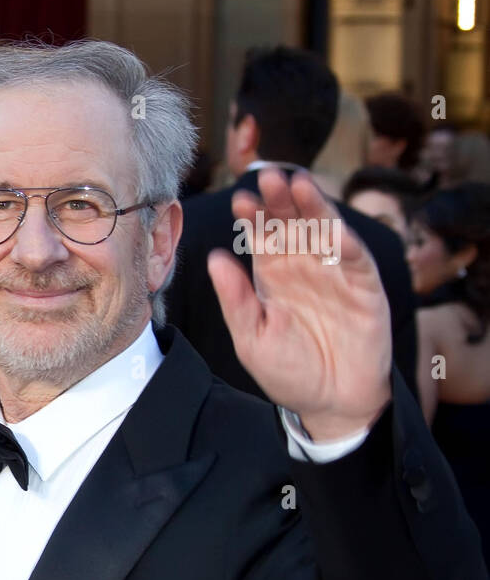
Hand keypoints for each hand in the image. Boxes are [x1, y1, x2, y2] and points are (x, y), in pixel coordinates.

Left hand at [207, 167, 391, 440]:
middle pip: (291, 223)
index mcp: (271, 275)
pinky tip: (332, 229)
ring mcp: (334, 273)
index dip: (251, 217)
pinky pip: (356, 259)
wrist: (331, 402)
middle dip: (279, 200)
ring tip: (299, 183)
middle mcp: (302, 266)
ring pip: (324, 230)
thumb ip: (235, 300)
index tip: (238, 200)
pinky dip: (345, 243)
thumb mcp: (251, 338)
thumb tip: (214, 257)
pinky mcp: (365, 287)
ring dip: (313, 207)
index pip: (260, 236)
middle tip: (267, 177)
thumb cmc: (287, 370)